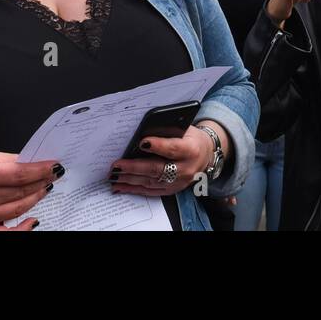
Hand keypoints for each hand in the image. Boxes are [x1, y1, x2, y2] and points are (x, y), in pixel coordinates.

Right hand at [0, 152, 60, 230]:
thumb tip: (34, 162)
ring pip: (18, 208)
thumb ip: (10, 161)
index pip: (19, 174)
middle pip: (20, 191)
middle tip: (54, 175)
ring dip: (36, 198)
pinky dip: (22, 228)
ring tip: (45, 188)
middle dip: (41, 182)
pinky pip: (6, 234)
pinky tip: (34, 219)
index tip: (54, 166)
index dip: (40, 170)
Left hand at [109, 125, 225, 196]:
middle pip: (157, 169)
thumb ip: (168, 131)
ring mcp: (178, 182)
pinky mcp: (171, 190)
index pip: (173, 148)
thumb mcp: (186, 129)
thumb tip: (143, 132)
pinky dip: (134, 189)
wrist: (205, 156)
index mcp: (191, 150)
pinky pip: (150, 191)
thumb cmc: (192, 139)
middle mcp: (185, 169)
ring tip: (114, 176)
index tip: (141, 142)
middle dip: (134, 167)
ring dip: (129, 179)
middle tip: (117, 165)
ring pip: (150, 182)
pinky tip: (121, 186)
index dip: (158, 146)